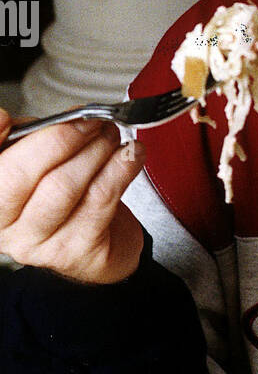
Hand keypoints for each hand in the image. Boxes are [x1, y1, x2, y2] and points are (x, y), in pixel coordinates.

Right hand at [0, 110, 145, 283]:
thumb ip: (32, 140)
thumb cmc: (66, 197)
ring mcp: (39, 245)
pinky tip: (129, 155)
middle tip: (88, 122)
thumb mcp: (41, 164)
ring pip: (63, 188)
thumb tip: (49, 120)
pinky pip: (99, 201)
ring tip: (111, 135)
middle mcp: (6, 228)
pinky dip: (120, 170)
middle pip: (21, 176)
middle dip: (60, 139)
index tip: (5, 120)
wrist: (104, 242)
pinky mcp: (76, 253)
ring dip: (94, 151)